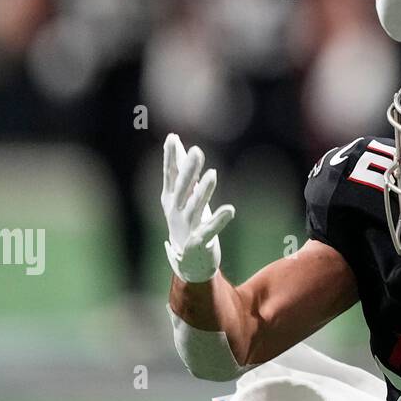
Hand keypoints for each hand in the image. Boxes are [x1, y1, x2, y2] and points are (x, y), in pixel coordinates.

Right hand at [161, 133, 234, 283]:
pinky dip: (219, 220)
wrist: (187, 262)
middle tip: (196, 151)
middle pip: (182, 188)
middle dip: (189, 170)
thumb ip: (180, 172)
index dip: (171, 157)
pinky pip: (209, 230)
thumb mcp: (182, 197)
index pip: (169, 175)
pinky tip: (230, 209)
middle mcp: (175, 212)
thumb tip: (176, 142)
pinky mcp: (199, 243)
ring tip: (213, 174)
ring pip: (195, 207)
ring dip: (203, 191)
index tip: (173, 137)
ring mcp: (186, 228)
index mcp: (170, 199)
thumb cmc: (186, 223)